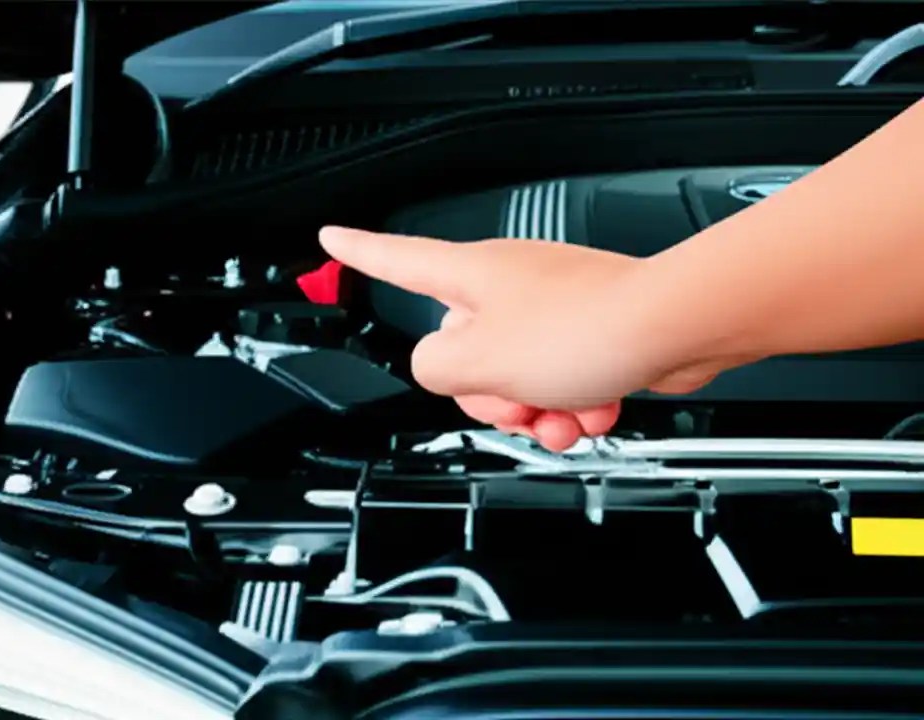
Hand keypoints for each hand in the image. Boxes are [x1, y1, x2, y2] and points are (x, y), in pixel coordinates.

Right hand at [320, 226, 734, 449]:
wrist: (676, 327)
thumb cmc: (589, 326)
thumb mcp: (475, 360)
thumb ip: (432, 368)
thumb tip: (442, 370)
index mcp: (469, 277)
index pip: (395, 259)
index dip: (358, 253)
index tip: (333, 238)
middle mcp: (508, 288)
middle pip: (461, 355)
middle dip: (489, 397)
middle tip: (518, 398)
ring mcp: (551, 311)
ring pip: (515, 381)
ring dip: (538, 413)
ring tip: (565, 410)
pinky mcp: (591, 335)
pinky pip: (560, 385)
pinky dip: (575, 407)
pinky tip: (594, 408)